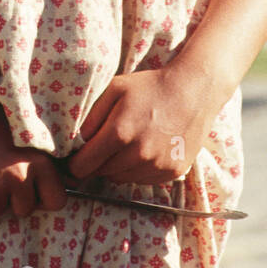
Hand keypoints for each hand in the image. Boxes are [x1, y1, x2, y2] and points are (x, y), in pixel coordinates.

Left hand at [66, 64, 220, 185]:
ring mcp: (156, 166)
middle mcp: (138, 154)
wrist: (193, 92)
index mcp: (119, 133)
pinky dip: (136, 169)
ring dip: (116, 166)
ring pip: (120, 178)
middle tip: (103, 144)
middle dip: (96, 162)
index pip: (83, 166)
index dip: (74, 163)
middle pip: (101, 173)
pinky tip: (143, 148)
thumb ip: (90, 117)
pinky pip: (142, 180)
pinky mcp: (171, 173)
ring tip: (126, 142)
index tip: (73, 157)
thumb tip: (75, 142)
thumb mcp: (114, 89)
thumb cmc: (149, 87)